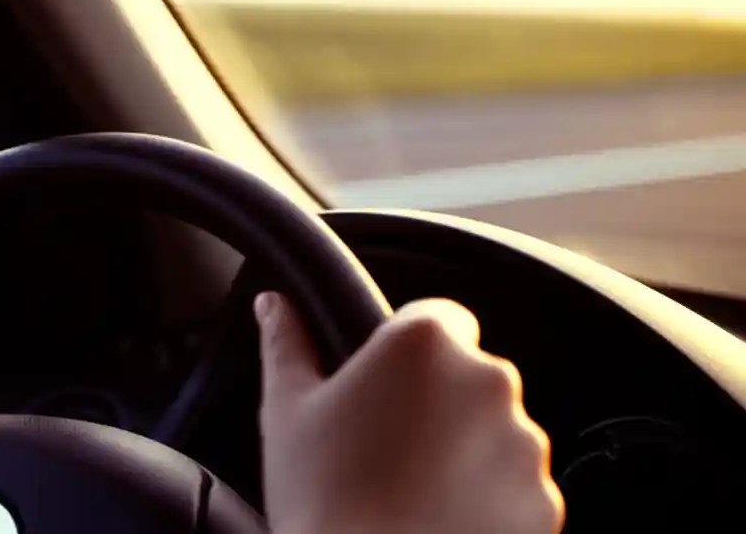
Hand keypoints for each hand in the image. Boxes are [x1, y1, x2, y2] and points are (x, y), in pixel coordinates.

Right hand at [256, 292, 563, 533]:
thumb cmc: (321, 496)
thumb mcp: (286, 411)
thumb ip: (285, 344)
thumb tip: (273, 305)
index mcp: (423, 343)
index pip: (436, 317)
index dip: (408, 351)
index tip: (384, 385)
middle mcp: (486, 380)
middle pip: (468, 375)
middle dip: (438, 402)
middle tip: (386, 445)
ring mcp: (523, 444)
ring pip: (495, 432)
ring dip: (465, 451)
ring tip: (411, 491)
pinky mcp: (542, 501)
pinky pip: (517, 488)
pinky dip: (489, 501)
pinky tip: (440, 520)